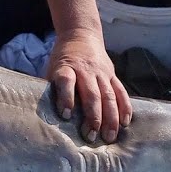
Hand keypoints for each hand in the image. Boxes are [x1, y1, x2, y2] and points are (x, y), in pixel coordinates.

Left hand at [48, 28, 132, 143]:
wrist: (81, 34)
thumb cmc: (63, 58)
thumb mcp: (52, 68)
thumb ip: (52, 88)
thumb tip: (45, 114)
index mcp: (67, 67)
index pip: (66, 81)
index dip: (66, 98)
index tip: (66, 115)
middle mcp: (85, 70)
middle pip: (92, 94)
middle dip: (93, 117)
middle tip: (90, 136)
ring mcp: (101, 73)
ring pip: (109, 96)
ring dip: (110, 118)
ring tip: (109, 136)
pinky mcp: (112, 75)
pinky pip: (121, 92)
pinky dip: (124, 108)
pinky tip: (124, 123)